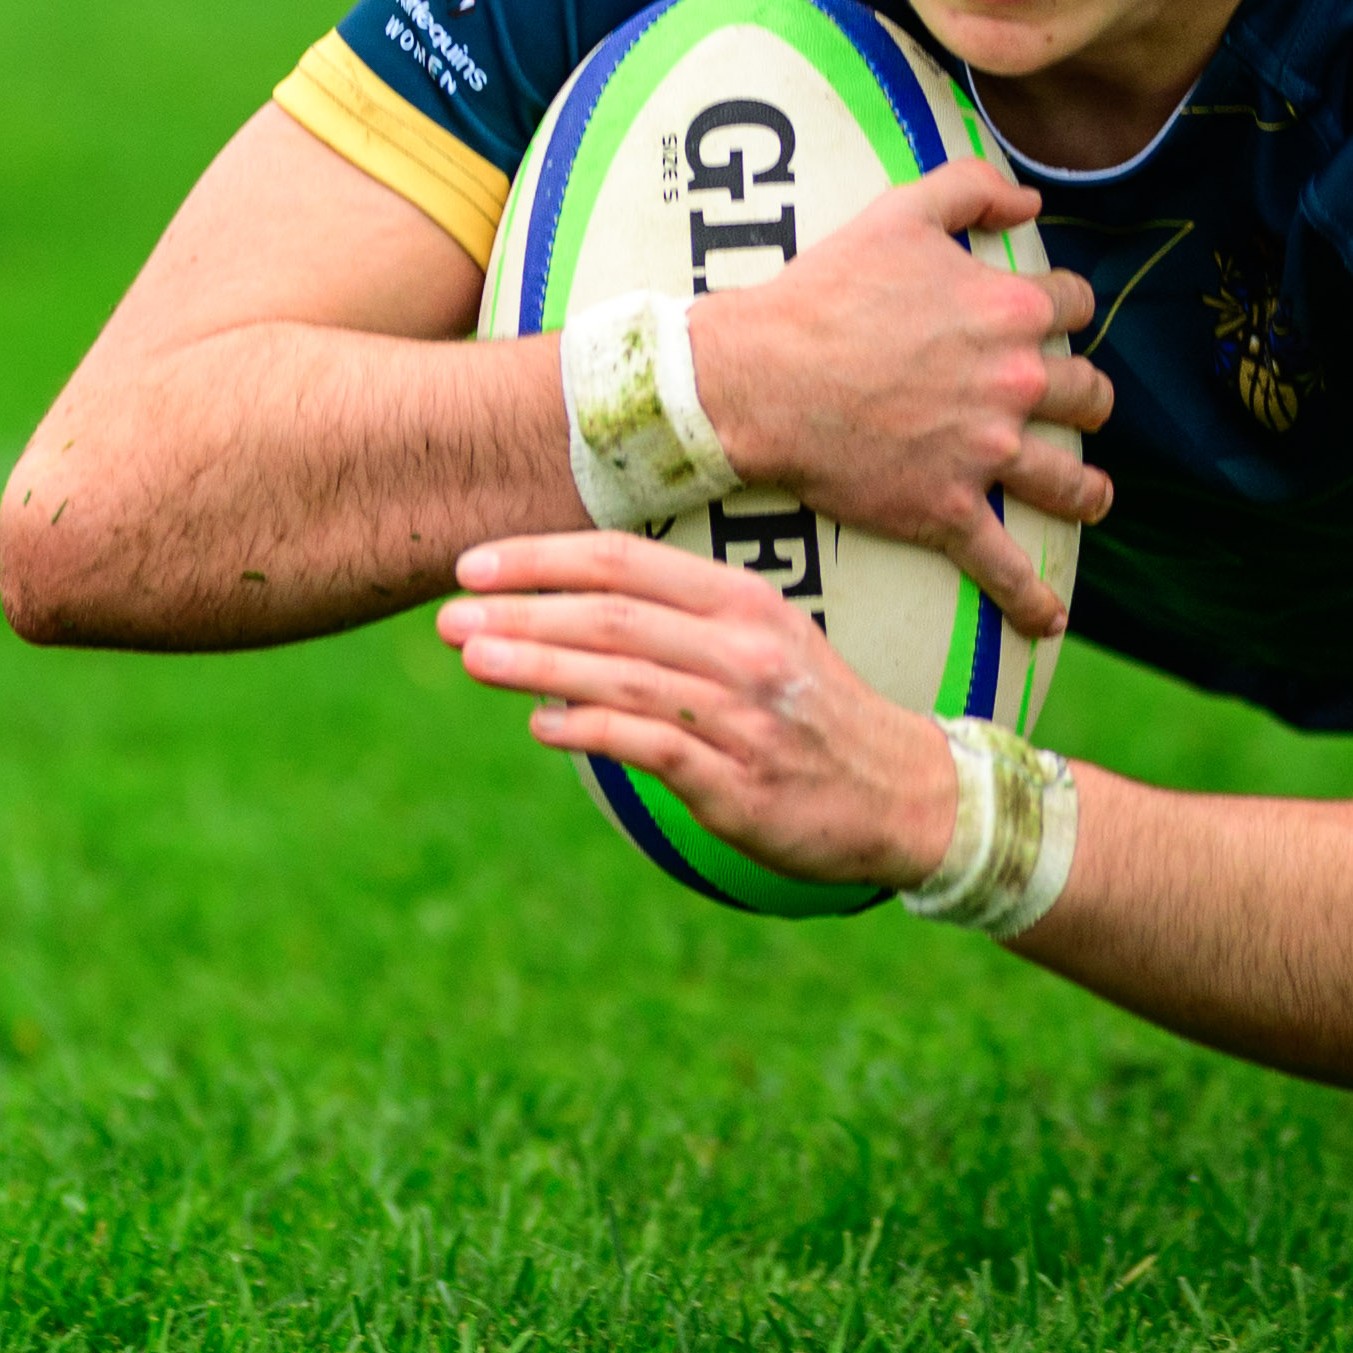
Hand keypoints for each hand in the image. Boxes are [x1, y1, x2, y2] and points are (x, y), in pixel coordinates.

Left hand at [440, 534, 965, 886]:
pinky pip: (648, 745)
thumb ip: (674, 628)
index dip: (543, 557)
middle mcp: (741, 647)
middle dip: (521, 610)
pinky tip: (540, 724)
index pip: (626, 560)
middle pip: (612, 613)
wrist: (905, 794)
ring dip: (536, 664)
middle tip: (447, 615)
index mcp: (743, 601)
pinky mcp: (739, 780)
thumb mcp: (762, 643)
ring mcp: (741, 714)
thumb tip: (562, 632)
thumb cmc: (814, 715)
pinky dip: (588, 729)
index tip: (473, 563)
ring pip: (620, 674)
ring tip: (470, 657)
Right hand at [672, 158, 1111, 634]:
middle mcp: (1014, 384)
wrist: (762, 375)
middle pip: (1088, 394)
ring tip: (1091, 499)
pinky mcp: (948, 510)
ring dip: (1087, 492)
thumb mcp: (899, 212)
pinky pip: (1005, 564)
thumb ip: (972, 190)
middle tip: (1073, 407)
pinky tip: (1050, 619)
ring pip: (1069, 482)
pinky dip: (1032, 599)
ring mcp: (986, 453)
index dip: (1068, 310)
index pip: (1075, 307)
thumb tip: (1029, 199)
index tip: (1057, 321)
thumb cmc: (824, 291)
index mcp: (1009, 310)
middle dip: (1086, 399)